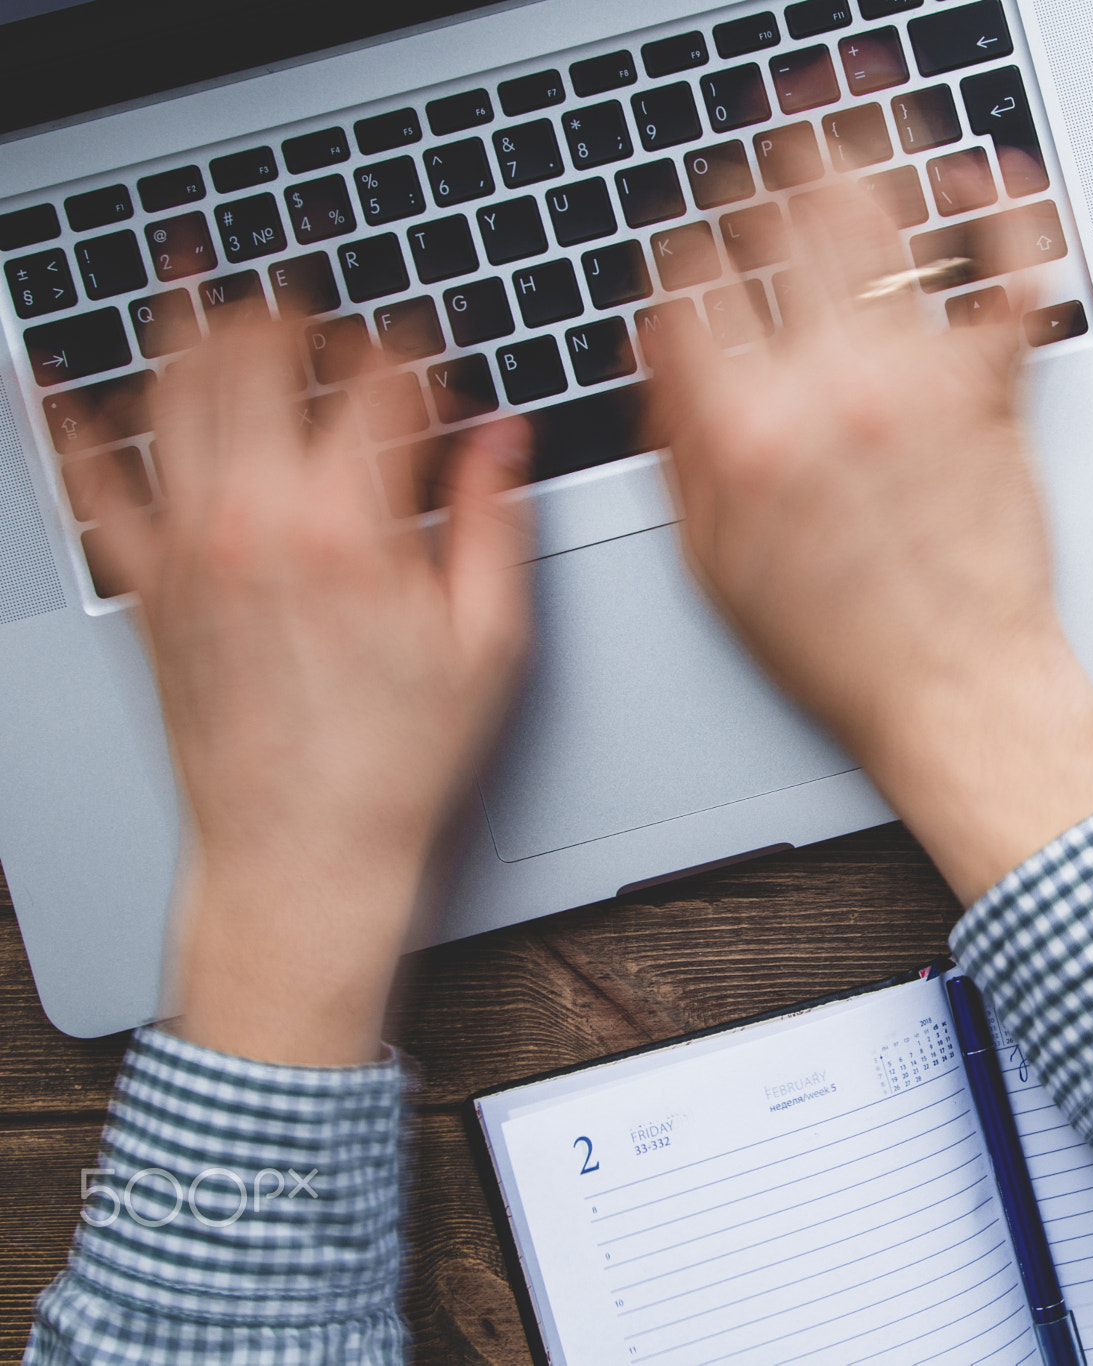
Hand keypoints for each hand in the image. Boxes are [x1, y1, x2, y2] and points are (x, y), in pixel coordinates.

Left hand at [75, 318, 532, 1063]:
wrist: (303, 855)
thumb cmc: (399, 764)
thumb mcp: (490, 643)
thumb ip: (493, 520)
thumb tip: (502, 435)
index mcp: (350, 529)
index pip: (382, 381)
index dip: (420, 353)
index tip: (438, 364)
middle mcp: (254, 520)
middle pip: (262, 351)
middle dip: (304, 312)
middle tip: (332, 318)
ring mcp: (186, 548)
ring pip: (170, 387)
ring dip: (196, 324)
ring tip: (216, 287)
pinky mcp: (143, 586)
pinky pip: (88, 483)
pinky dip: (70, 421)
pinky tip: (59, 375)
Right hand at [648, 187, 1092, 901]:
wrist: (952, 689)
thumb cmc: (838, 645)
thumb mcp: (710, 563)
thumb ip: (675, 451)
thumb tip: (662, 367)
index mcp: (737, 429)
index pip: (686, 277)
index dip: (684, 244)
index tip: (696, 246)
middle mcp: (821, 386)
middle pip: (776, 215)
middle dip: (762, 164)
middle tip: (767, 153)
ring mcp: (914, 380)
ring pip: (881, 211)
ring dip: (862, 141)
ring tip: (853, 108)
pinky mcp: (992, 389)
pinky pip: (1007, 272)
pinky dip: (1005, 210)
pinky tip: (984, 177)